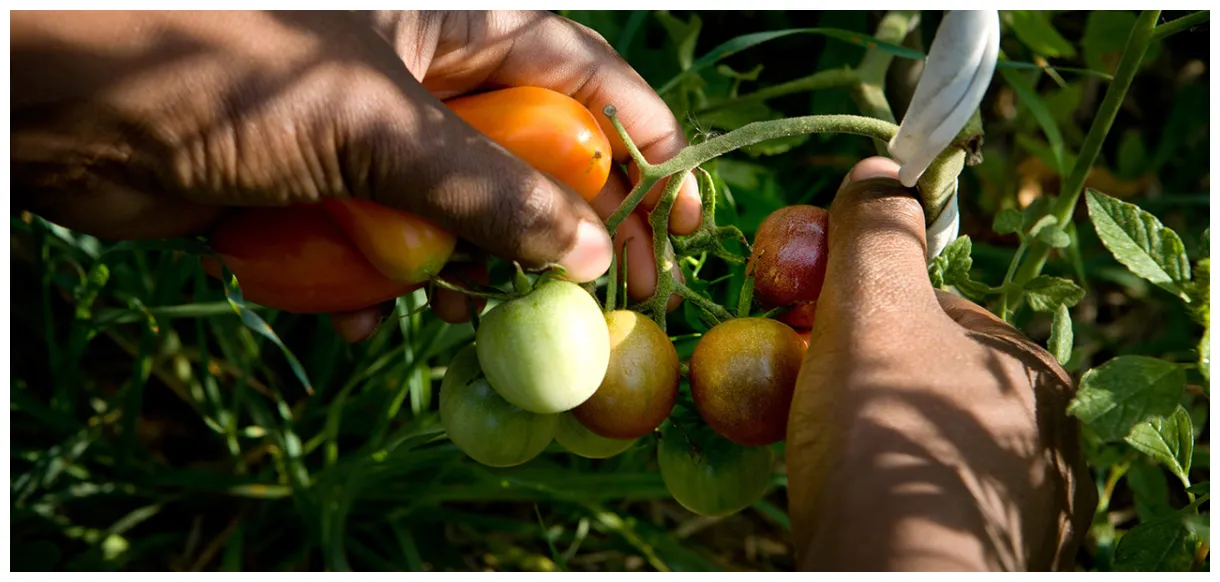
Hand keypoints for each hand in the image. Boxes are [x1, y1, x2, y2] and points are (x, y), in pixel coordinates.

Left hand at [11, 10, 698, 339]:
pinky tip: (363, 322)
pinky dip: (374, 293)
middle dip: (568, 231)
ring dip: (468, 277)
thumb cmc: (225, 67)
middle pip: (529, 160)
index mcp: (449, 26)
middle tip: (617, 298)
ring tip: (483, 326)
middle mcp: (419, 81)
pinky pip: (377, 254)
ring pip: (455, 220)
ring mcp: (366, 142)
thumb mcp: (378, 126)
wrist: (61, 104)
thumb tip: (589, 248)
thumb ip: (490, 190)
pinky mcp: (315, 198)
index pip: (581, 77)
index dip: (643, 140)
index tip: (684, 213)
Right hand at [786, 158, 1095, 570]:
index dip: (861, 310)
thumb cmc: (883, 441)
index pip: (935, 314)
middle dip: (856, 377)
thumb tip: (882, 166)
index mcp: (1034, 375)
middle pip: (924, 380)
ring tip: (811, 454)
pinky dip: (877, 495)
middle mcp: (1043, 444)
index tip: (803, 324)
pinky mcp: (984, 560)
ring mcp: (1018, 511)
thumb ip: (877, 233)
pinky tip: (844, 504)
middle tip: (795, 394)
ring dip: (861, 438)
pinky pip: (917, 502)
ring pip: (918, 445)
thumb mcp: (872, 313)